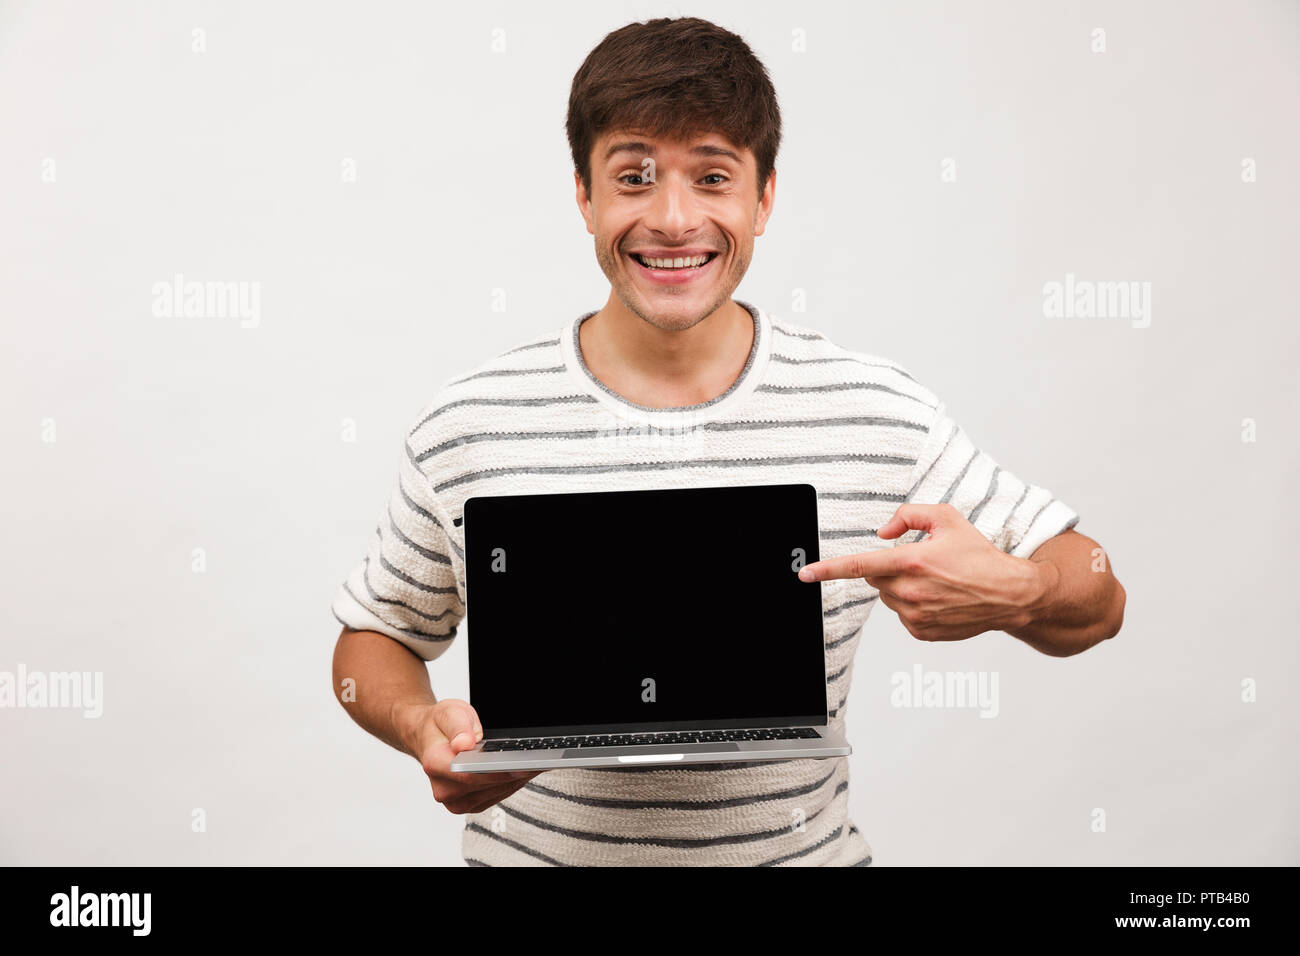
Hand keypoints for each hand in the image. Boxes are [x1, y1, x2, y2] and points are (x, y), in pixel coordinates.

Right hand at [408, 698, 541, 813]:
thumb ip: (457, 727)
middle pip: (484, 787)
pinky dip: (509, 784)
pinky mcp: (467, 804)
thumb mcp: (449, 712)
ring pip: (493, 794)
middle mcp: (443, 788)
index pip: (468, 775)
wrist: (428, 738)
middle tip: (535, 762)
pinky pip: (494, 797)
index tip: (519, 766)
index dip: (496, 772)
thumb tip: (463, 743)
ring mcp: (454, 800)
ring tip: (532, 764)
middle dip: (511, 774)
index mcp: (435, 764)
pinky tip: (520, 771)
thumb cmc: (439, 725)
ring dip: (514, 780)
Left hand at [797, 503, 1045, 641]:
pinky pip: (902, 615)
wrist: (1009, 594)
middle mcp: (910, 591)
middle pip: (874, 578)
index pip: (859, 566)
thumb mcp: (946, 518)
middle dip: (887, 568)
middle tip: (918, 563)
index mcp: (912, 561)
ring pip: (887, 597)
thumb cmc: (979, 555)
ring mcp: (915, 615)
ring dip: (901, 587)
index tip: (805, 574)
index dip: (828, 569)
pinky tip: (939, 598)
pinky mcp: (921, 632)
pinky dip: (913, 605)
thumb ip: (908, 515)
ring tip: (935, 581)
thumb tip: (882, 532)